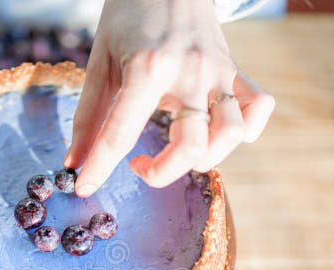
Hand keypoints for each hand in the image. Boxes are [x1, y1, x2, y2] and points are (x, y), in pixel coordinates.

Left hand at [67, 0, 274, 195]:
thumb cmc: (129, 17)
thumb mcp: (100, 62)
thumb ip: (88, 116)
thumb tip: (74, 162)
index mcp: (148, 68)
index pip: (122, 134)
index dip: (99, 169)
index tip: (84, 188)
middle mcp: (190, 72)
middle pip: (192, 148)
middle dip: (162, 173)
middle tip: (139, 165)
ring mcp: (218, 71)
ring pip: (231, 134)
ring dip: (205, 157)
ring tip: (179, 150)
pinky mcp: (235, 69)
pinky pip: (259, 106)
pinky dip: (247, 129)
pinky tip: (217, 133)